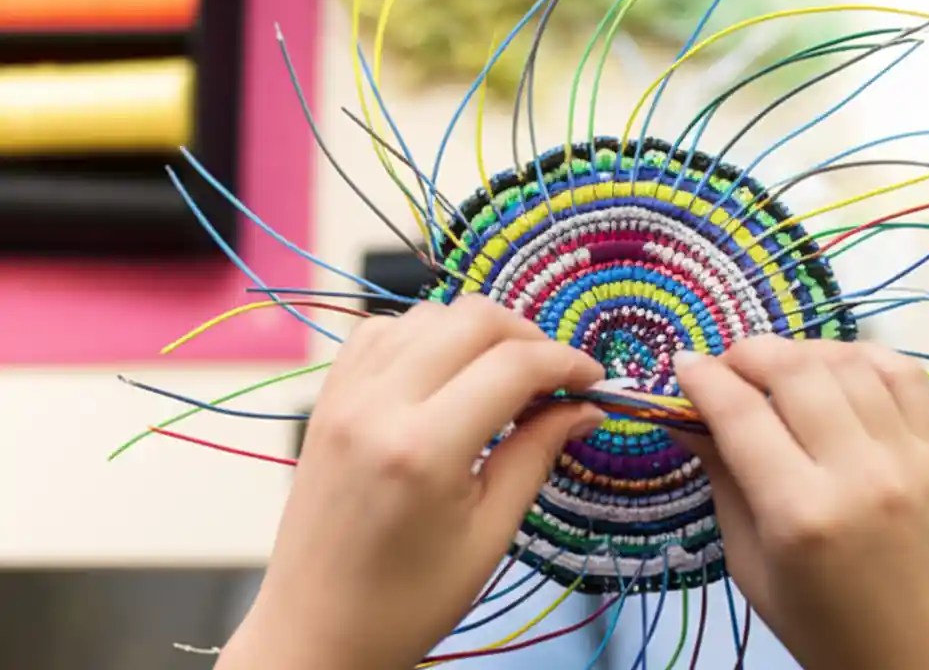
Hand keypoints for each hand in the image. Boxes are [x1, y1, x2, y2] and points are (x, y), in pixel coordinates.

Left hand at [216, 296, 604, 669]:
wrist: (314, 632)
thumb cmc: (407, 601)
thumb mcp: (489, 536)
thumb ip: (537, 455)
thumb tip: (586, 408)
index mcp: (423, 449)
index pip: (514, 365)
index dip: (566, 363)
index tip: (596, 381)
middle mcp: (377, 405)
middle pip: (472, 319)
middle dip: (528, 337)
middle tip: (554, 380)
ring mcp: (344, 396)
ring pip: (428, 314)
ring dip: (476, 332)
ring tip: (504, 378)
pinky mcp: (327, 400)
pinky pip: (382, 332)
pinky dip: (425, 336)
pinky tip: (446, 374)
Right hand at [674, 337, 928, 669]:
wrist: (925, 660)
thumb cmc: (823, 628)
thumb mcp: (751, 566)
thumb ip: (722, 481)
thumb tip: (684, 416)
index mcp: (800, 514)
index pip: (740, 414)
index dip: (702, 378)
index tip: (682, 365)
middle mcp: (857, 473)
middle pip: (795, 371)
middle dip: (747, 353)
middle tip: (726, 368)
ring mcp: (907, 457)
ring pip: (847, 361)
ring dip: (801, 352)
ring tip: (777, 371)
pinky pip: (904, 372)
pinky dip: (862, 356)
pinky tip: (836, 370)